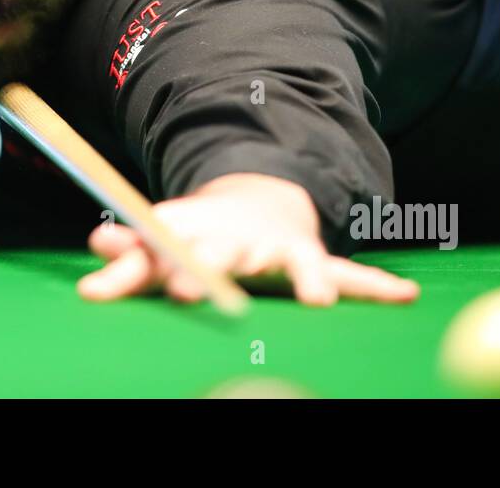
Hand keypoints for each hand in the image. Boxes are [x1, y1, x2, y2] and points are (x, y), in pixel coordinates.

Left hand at [77, 173, 419, 306]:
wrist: (256, 201)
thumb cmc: (202, 233)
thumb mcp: (164, 241)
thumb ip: (132, 258)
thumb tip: (95, 245)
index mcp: (199, 234)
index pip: (175, 248)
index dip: (163, 265)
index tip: (159, 282)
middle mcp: (241, 241)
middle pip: (228, 255)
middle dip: (217, 271)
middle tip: (200, 290)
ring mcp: (281, 251)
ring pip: (297, 263)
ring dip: (309, 278)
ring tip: (317, 299)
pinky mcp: (316, 263)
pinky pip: (351, 276)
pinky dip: (376, 287)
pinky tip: (404, 295)